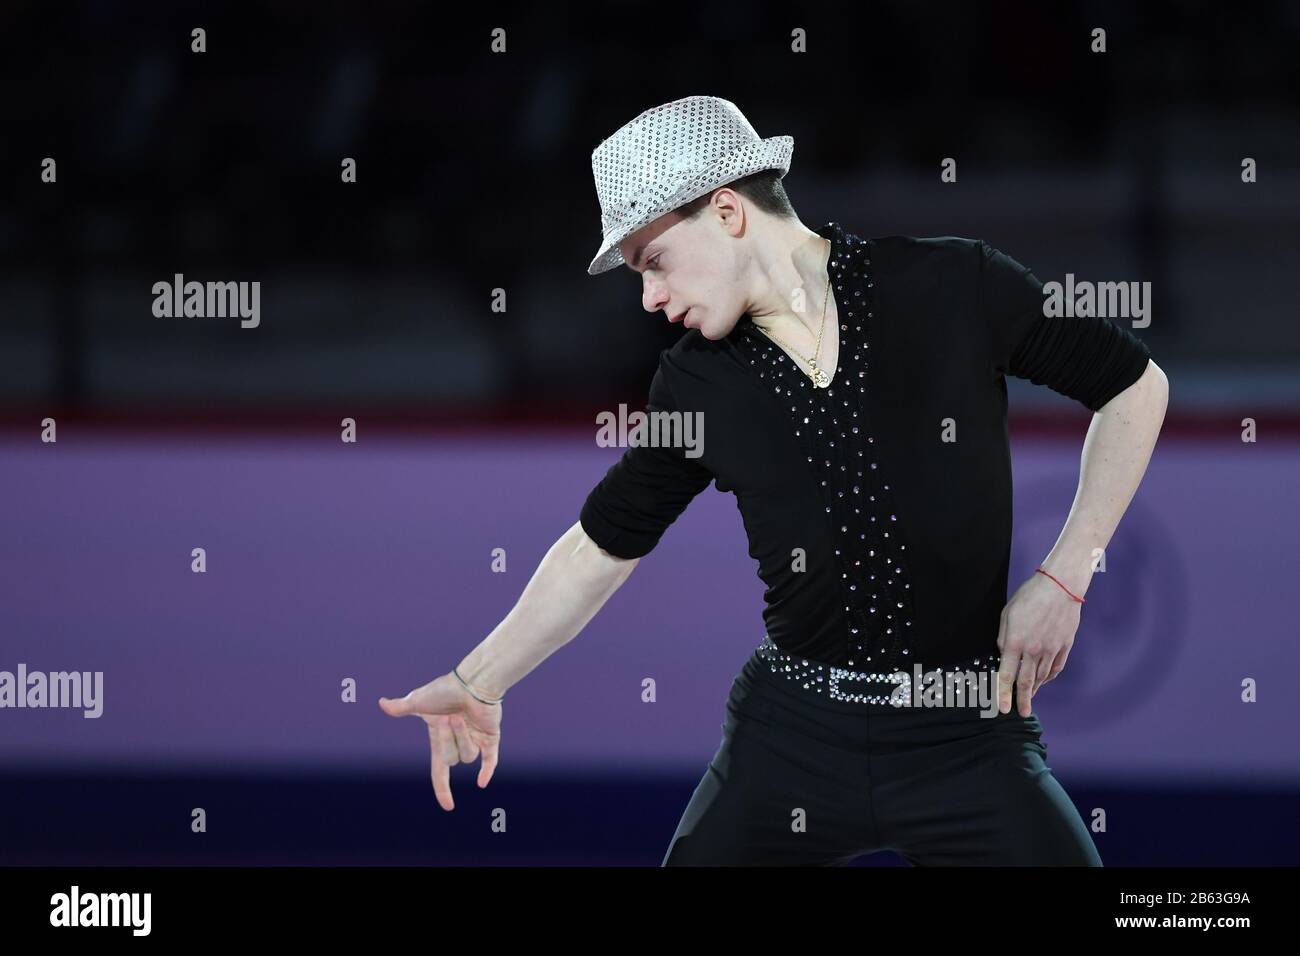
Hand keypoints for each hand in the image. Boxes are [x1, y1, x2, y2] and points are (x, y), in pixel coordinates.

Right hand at [379, 673, 501, 810]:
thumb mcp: (419, 700)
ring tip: (461, 717)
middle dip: (448, 739)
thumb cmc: (445, 689)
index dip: (442, 789)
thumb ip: (401, 707)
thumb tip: (381, 703)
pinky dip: (488, 770)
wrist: (471, 680)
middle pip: (452, 759)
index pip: (440, 771)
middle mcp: (458, 742)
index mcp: (441, 739)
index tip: (448, 806)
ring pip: (468, 756)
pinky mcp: (490, 736)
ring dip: (462, 737)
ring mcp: (476, 740)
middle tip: (449, 717)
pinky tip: (482, 783)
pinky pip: (491, 760)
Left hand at [995, 572, 1081, 716]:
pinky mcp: (1065, 646)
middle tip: (1021, 713)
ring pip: (1042, 676)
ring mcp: (1052, 649)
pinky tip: (1044, 681)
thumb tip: (1004, 655)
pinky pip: (1056, 667)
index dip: (1003, 693)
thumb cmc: (1030, 596)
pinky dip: (1048, 677)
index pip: (1007, 674)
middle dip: (1022, 700)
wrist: (1060, 586)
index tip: (1002, 708)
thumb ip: (1003, 638)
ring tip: (1029, 699)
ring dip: (1034, 690)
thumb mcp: (1007, 614)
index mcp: (1016, 641)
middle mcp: (1034, 649)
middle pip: (1027, 682)